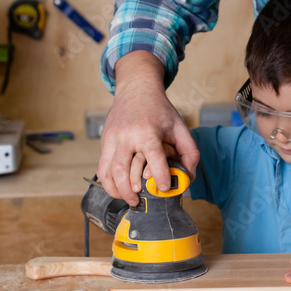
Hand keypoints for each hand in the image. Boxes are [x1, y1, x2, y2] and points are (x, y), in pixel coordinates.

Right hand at [97, 52, 198, 205]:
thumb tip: (188, 177)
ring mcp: (112, 138)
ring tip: (128, 199)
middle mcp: (127, 136)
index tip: (164, 188)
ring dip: (116, 189)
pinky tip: (117, 189)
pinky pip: (102, 166)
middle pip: (123, 169)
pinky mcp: (104, 141)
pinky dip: (107, 182)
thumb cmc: (159, 110)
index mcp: (147, 131)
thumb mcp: (179, 126)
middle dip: (130, 190)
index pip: (154, 158)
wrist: (136, 89)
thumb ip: (189, 151)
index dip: (160, 176)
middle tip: (138, 202)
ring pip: (108, 170)